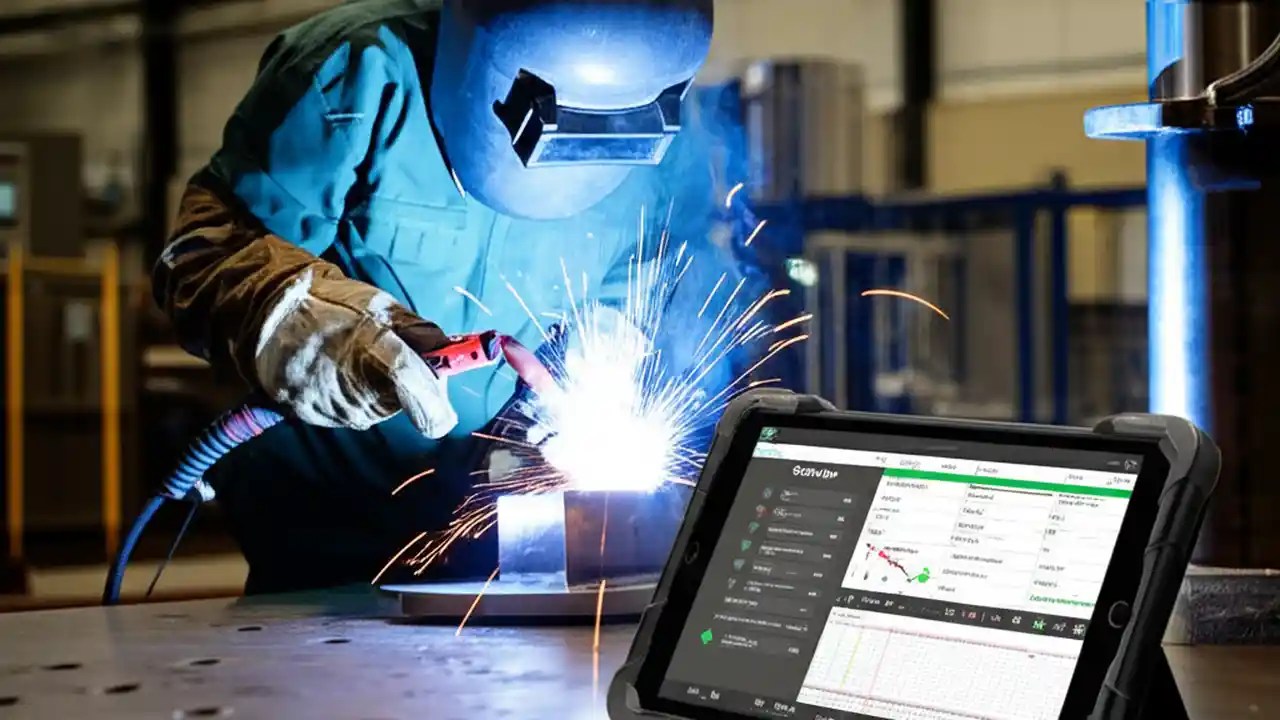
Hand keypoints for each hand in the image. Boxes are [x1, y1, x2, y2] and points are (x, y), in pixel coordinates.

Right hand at [252, 269, 457, 436]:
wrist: (270, 314)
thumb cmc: (333, 304)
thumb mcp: (382, 306)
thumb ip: (420, 332)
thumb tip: (449, 354)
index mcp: (374, 350)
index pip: (416, 390)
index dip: (435, 404)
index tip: (444, 412)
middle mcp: (355, 387)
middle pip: (402, 405)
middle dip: (407, 387)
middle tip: (389, 357)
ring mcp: (334, 406)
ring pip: (379, 411)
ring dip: (379, 391)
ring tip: (357, 360)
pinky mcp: (316, 416)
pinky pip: (352, 414)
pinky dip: (354, 398)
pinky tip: (338, 373)